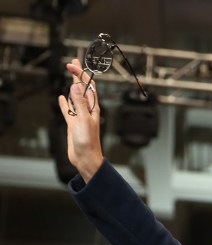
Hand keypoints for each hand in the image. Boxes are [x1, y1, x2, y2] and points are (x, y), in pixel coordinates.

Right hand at [56, 58, 102, 181]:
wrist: (86, 159)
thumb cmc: (88, 142)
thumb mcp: (83, 120)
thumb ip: (79, 103)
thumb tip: (75, 86)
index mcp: (93, 108)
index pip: (87, 86)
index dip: (80, 74)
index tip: (71, 64)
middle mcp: (87, 110)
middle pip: (82, 88)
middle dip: (78, 75)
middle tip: (73, 62)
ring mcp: (80, 116)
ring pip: (75, 97)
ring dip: (72, 86)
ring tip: (71, 76)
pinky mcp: (73, 124)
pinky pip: (68, 110)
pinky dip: (64, 103)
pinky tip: (61, 97)